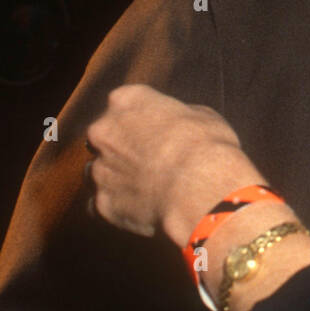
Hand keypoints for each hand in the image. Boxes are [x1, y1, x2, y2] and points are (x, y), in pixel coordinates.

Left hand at [87, 84, 263, 244]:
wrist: (201, 190)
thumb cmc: (208, 149)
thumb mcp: (204, 116)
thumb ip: (178, 117)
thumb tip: (178, 126)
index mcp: (127, 101)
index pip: (124, 104)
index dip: (143, 120)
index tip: (157, 132)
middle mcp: (104, 131)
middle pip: (105, 138)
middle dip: (122, 149)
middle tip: (151, 161)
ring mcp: (100, 169)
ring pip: (100, 171)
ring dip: (117, 178)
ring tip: (148, 189)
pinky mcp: (102, 203)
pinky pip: (104, 205)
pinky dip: (119, 207)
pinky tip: (142, 209)